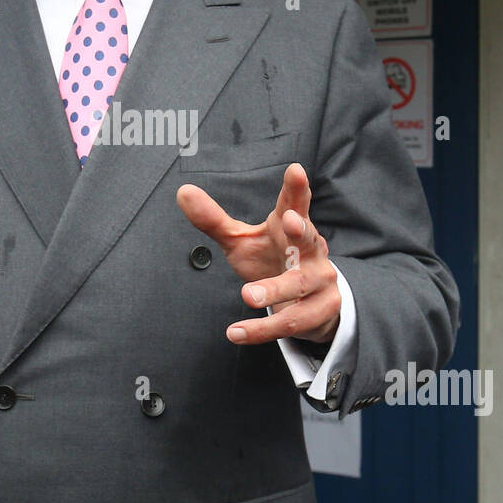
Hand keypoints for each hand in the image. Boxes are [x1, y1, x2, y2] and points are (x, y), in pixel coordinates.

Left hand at [176, 162, 340, 346]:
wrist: (311, 303)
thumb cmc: (272, 260)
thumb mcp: (242, 241)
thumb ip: (214, 220)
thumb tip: (182, 191)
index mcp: (292, 226)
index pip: (295, 203)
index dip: (295, 188)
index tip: (295, 170)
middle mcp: (312, 250)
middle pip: (307, 239)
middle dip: (300, 230)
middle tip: (290, 220)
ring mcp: (320, 280)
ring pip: (298, 285)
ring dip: (274, 290)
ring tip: (248, 295)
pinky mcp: (320, 311)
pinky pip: (290, 322)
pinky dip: (261, 330)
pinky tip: (236, 332)